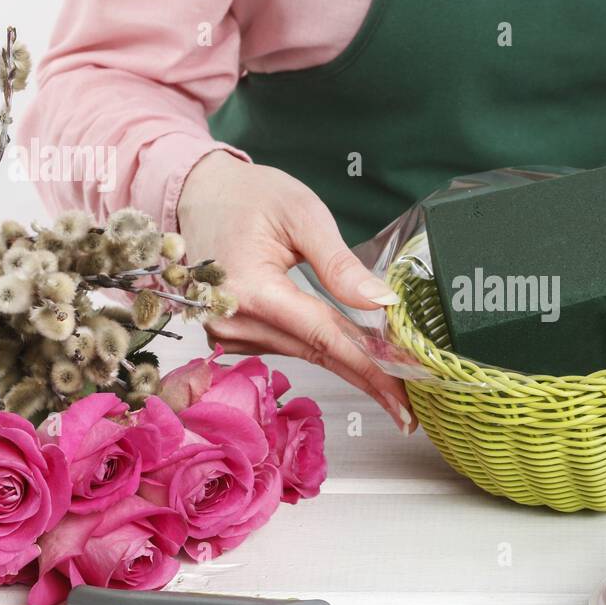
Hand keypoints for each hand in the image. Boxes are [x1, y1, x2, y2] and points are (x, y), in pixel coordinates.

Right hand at [178, 151, 413, 430]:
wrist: (197, 194)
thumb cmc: (248, 196)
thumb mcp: (302, 215)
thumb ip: (340, 264)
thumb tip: (382, 303)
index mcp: (252, 290)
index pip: (325, 338)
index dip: (369, 369)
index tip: (402, 400)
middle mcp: (235, 321)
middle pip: (317, 354)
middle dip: (368, 379)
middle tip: (408, 410)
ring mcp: (229, 332)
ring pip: (304, 352)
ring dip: (347, 363)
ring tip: (391, 377)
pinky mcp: (232, 334)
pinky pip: (287, 344)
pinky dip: (319, 347)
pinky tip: (350, 351)